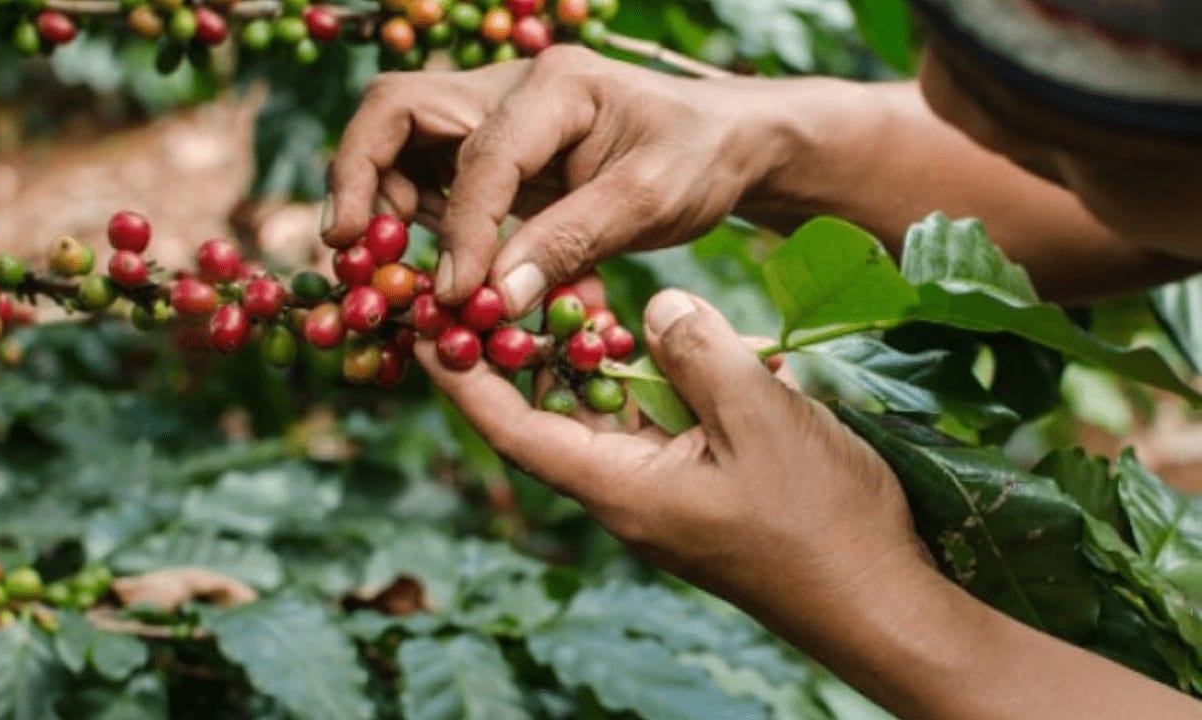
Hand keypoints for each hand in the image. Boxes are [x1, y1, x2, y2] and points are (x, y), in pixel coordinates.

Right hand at [323, 46, 788, 315]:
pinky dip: (419, 221)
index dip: (461, 229)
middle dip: (361, 177)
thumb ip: (570, 244)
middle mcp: (510, 89)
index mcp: (555, 86)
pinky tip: (436, 267)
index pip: (481, 154)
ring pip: (402, 143)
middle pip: (397, 111)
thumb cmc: (699, 159)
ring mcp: (496, 117)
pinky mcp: (497, 153)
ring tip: (387, 269)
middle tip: (349, 250)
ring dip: (383, 203)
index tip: (456, 296)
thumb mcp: (650, 201)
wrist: (726, 142)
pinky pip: (432, 179)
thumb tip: (492, 300)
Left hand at [414, 288, 929, 639]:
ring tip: (585, 297)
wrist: (880, 598)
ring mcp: (664, 492)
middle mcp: (626, 491)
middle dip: (529, 351)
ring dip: (600, 360)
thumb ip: (697, 352)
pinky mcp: (700, 488)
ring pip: (610, 414)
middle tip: (508, 284)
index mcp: (618, 486)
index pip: (513, 427)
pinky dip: (658, 380)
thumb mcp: (757, 418)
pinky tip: (680, 341)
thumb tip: (654, 307)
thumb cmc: (819, 520)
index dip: (465, 378)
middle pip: (553, 414)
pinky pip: (659, 424)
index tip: (427, 325)